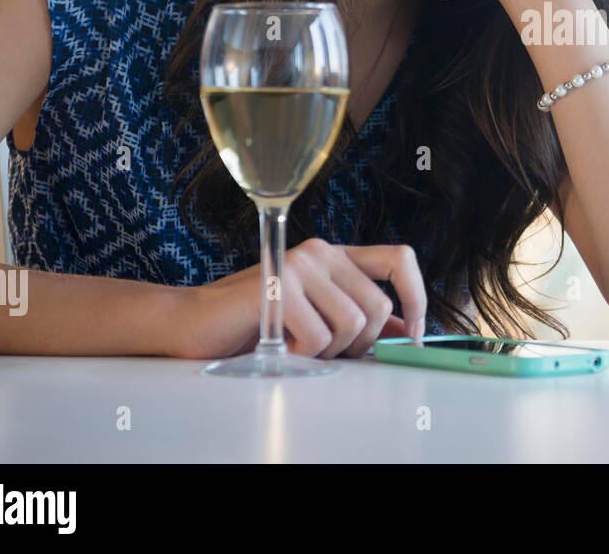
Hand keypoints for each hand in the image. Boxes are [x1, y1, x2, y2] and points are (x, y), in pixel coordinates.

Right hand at [173, 238, 427, 360]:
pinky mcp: (279, 285)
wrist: (192, 322)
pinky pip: (319, 337)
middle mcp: (322, 252)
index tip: (413, 335)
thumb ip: (360, 319)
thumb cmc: (255, 322)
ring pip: (352, 324)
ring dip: (328, 351)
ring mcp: (300, 265)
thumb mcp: (318, 317)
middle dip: (359, 344)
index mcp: (336, 256)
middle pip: (377, 307)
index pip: (400, 259)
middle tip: (327, 351)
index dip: (416, 297)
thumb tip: (407, 334)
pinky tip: (281, 345)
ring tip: (298, 345)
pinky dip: (303, 355)